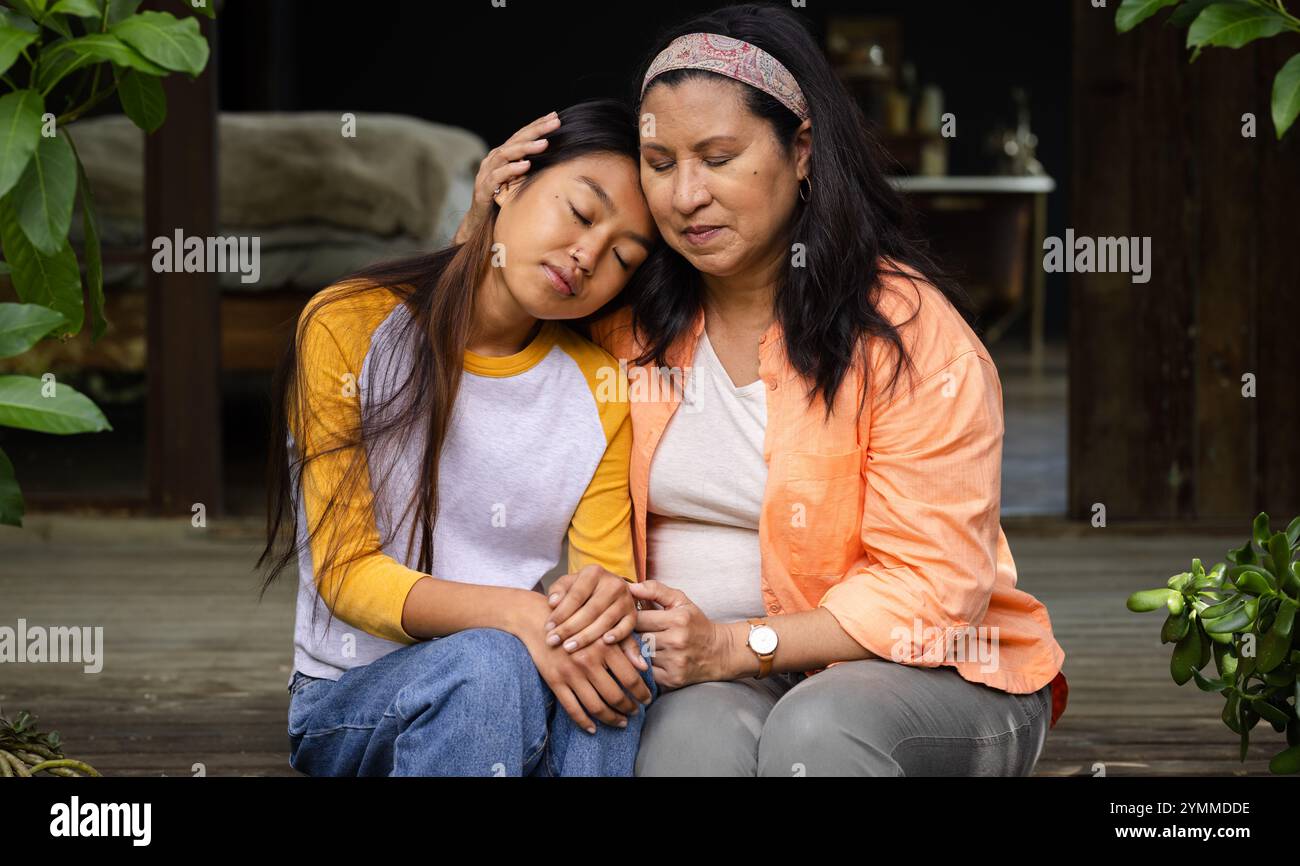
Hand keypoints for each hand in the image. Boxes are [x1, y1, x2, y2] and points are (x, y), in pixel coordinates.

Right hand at [452, 111, 559, 243]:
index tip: (555, 117)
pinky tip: (526, 166)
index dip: (538, 125)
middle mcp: (494, 159)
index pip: (522, 135)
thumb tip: (556, 159)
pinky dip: (512, 170)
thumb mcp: (519, 180)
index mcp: (503, 154)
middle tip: (554, 123)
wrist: (480, 219)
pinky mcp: (484, 187)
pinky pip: (498, 176)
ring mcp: (487, 172)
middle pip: (516, 139)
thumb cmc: (503, 198)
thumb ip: (531, 168)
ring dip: (526, 148)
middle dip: (536, 130)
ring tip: (544, 144)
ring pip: (506, 154)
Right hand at [514, 592, 651, 733]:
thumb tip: (644, 667)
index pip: (630, 678)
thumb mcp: (603, 626)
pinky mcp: (555, 682)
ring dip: (611, 718)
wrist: (538, 619)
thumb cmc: (577, 620)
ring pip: (596, 707)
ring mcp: (570, 674)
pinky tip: (594, 728)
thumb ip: (626, 644)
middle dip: (628, 708)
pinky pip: (573, 709)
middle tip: (635, 712)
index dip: (642, 692)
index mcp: (604, 646)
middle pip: (615, 696)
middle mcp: (588, 662)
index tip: (647, 699)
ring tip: (620, 721)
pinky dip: (584, 723)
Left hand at [544, 564, 640, 654]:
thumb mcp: (567, 584)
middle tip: (554, 641)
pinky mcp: (632, 614)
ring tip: (569, 647)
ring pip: (606, 620)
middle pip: (590, 609)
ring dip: (586, 636)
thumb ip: (558, 591)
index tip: (548, 627)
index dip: (561, 613)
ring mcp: (625, 599)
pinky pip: (626, 627)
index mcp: (594, 572)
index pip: (576, 595)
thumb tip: (553, 602)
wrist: (604, 591)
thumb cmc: (580, 590)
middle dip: (570, 628)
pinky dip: (617, 635)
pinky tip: (604, 643)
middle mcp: (613, 583)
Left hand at [630, 580, 734, 690]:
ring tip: (647, 644)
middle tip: (638, 632)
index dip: (632, 618)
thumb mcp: (680, 601)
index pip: (638, 618)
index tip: (633, 618)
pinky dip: (647, 665)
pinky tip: (654, 658)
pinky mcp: (672, 679)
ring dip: (640, 651)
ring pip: (640, 655)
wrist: (719, 652)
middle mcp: (676, 641)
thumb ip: (655, 590)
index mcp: (677, 619)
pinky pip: (647, 672)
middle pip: (637, 637)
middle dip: (634, 634)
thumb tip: (630, 587)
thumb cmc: (696, 623)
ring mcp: (674, 662)